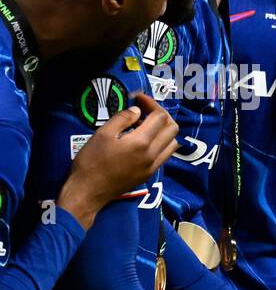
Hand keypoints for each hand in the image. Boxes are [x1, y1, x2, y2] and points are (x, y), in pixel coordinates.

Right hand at [57, 93, 178, 226]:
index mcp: (142, 142)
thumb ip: (122, 119)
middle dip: (161, 114)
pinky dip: (161, 143)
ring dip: (164, 130)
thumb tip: (138, 111)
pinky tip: (145, 140)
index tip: (138, 98)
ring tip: (145, 125)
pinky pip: (165, 154)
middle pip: (172, 128)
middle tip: (144, 109)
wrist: (88, 192)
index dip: (151, 103)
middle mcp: (153, 154)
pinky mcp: (150, 174)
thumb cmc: (91, 161)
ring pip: (172, 142)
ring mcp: (154, 166)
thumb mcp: (102, 134)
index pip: (160, 116)